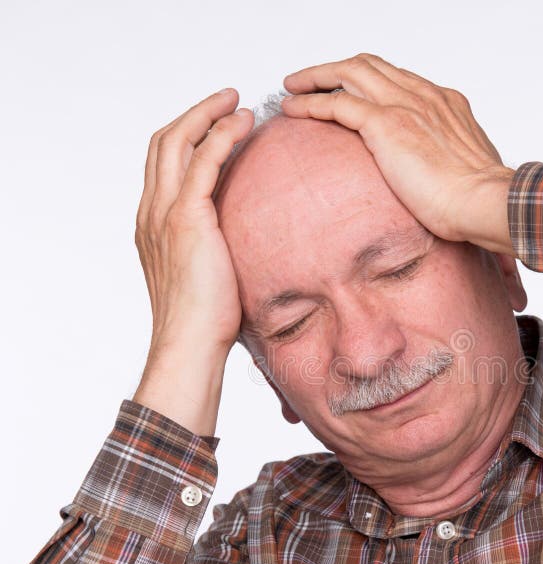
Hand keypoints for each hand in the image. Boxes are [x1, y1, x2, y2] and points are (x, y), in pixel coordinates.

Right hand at [133, 89, 253, 434]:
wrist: (189, 345)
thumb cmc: (205, 323)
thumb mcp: (209, 276)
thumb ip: (217, 250)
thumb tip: (252, 246)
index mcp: (153, 224)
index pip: (163, 165)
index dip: (187, 137)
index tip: (215, 125)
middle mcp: (151, 211)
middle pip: (163, 142)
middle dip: (194, 114)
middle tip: (226, 99)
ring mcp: (163, 212)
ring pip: (177, 140)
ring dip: (207, 113)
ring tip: (235, 100)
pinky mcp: (186, 218)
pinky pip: (203, 160)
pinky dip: (222, 134)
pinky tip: (244, 123)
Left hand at [282, 54, 515, 254]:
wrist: (485, 202)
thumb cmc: (481, 200)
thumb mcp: (466, 170)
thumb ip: (448, 163)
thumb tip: (439, 181)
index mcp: (445, 103)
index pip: (398, 79)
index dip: (370, 81)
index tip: (352, 91)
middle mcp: (424, 95)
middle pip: (370, 65)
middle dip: (337, 69)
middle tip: (312, 79)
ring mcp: (405, 105)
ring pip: (349, 73)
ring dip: (316, 77)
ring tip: (293, 87)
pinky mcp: (386, 124)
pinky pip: (336, 103)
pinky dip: (311, 102)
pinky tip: (293, 109)